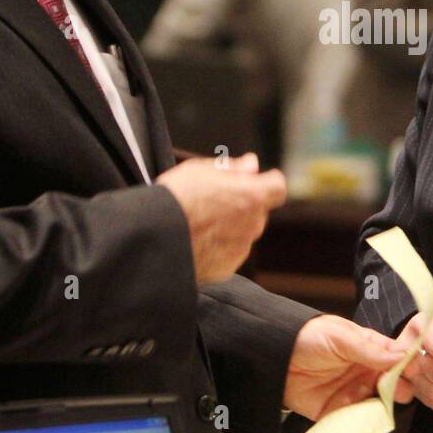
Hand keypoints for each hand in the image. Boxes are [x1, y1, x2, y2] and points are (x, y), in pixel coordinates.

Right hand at [156, 152, 285, 283]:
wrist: (155, 239)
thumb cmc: (176, 199)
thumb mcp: (200, 170)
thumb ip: (232, 167)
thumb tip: (251, 164)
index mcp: (251, 196)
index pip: (277, 186)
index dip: (266, 181)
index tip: (251, 180)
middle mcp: (252, 224)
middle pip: (258, 211)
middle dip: (243, 205)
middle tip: (214, 201)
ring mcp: (241, 249)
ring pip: (243, 233)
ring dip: (231, 227)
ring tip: (199, 223)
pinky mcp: (226, 268)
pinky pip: (229, 253)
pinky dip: (219, 247)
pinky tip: (196, 241)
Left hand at [283, 315, 413, 420]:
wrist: (273, 358)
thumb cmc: (307, 337)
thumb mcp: (341, 336)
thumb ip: (370, 349)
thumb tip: (401, 357)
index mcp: (370, 349)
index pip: (398, 358)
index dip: (407, 364)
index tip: (411, 370)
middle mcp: (365, 372)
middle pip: (394, 385)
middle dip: (399, 388)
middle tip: (397, 389)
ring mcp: (353, 393)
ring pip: (379, 405)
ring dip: (383, 407)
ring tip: (379, 404)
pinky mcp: (338, 412)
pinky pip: (356, 421)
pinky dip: (363, 423)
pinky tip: (364, 418)